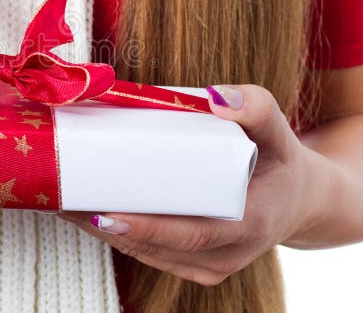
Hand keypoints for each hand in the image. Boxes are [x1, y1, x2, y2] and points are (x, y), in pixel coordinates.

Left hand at [60, 84, 325, 285]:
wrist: (299, 200)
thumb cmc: (282, 161)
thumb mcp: (280, 131)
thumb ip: (257, 107)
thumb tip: (216, 96)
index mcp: (248, 226)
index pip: (190, 234)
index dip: (146, 229)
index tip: (103, 215)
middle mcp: (226, 256)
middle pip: (155, 247)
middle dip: (104, 226)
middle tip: (63, 198)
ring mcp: (208, 266)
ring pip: (145, 254)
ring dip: (101, 232)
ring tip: (62, 201)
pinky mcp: (193, 265)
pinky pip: (149, 255)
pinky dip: (116, 236)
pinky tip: (84, 213)